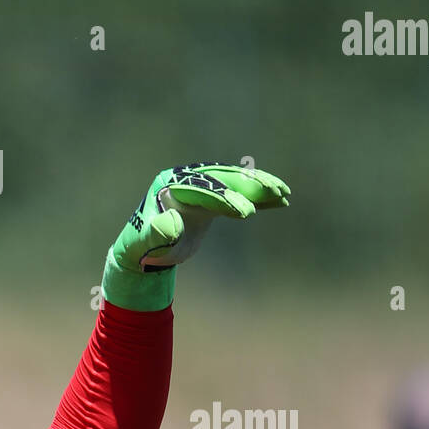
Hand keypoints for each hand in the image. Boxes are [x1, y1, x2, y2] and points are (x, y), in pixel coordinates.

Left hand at [102, 162, 289, 310]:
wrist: (146, 249)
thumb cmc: (144, 247)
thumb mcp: (147, 243)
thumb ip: (157, 233)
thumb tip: (172, 224)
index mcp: (171, 184)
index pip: (202, 188)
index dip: (224, 198)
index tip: (245, 213)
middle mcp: (187, 180)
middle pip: (222, 178)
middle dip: (249, 185)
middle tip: (275, 193)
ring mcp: (201, 187)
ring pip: (234, 182)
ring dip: (259, 187)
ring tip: (284, 194)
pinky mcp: (213, 198)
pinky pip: (238, 194)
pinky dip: (258, 198)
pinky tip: (280, 201)